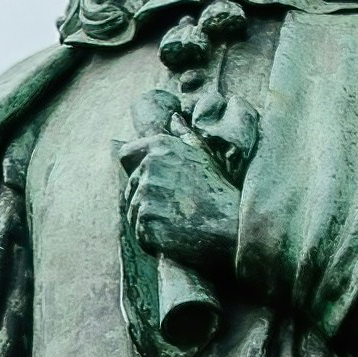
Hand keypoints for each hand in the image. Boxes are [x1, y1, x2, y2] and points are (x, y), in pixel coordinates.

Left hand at [124, 131, 239, 268]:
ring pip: (133, 211)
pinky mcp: (145, 220)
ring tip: (178, 223)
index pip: (126, 155)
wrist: (231, 226)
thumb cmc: (220, 190)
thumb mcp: (205, 155)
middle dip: (146, 200)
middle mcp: (149, 166)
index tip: (152, 183)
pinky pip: (139, 232)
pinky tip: (176, 237)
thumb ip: (184, 135)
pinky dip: (153, 239)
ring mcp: (146, 193)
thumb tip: (173, 118)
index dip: (135, 169)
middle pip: (130, 187)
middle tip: (176, 210)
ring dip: (149, 221)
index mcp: (160, 146)